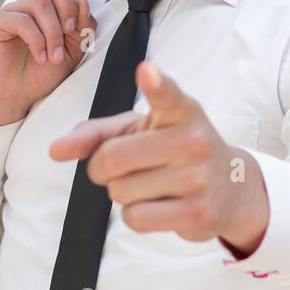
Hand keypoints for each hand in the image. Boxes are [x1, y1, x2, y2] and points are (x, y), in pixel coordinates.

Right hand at [0, 0, 96, 128]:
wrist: (17, 96)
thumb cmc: (42, 73)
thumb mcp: (73, 52)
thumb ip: (82, 29)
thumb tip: (84, 2)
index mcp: (49, 7)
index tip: (78, 28)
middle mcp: (29, 4)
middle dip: (68, 6)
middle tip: (70, 32)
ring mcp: (12, 11)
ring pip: (41, 5)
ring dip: (53, 34)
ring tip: (54, 58)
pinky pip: (21, 20)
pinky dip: (37, 40)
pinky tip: (40, 57)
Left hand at [48, 60, 270, 250]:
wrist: (233, 187)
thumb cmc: (175, 151)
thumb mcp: (140, 130)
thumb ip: (96, 134)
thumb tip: (55, 150)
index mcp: (181, 111)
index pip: (167, 95)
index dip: (155, 84)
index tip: (147, 71)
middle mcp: (194, 140)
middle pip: (113, 158)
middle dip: (102, 169)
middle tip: (122, 167)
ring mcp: (199, 177)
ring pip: (121, 192)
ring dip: (123, 193)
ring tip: (151, 185)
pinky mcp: (199, 212)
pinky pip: (136, 218)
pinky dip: (135, 215)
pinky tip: (159, 205)